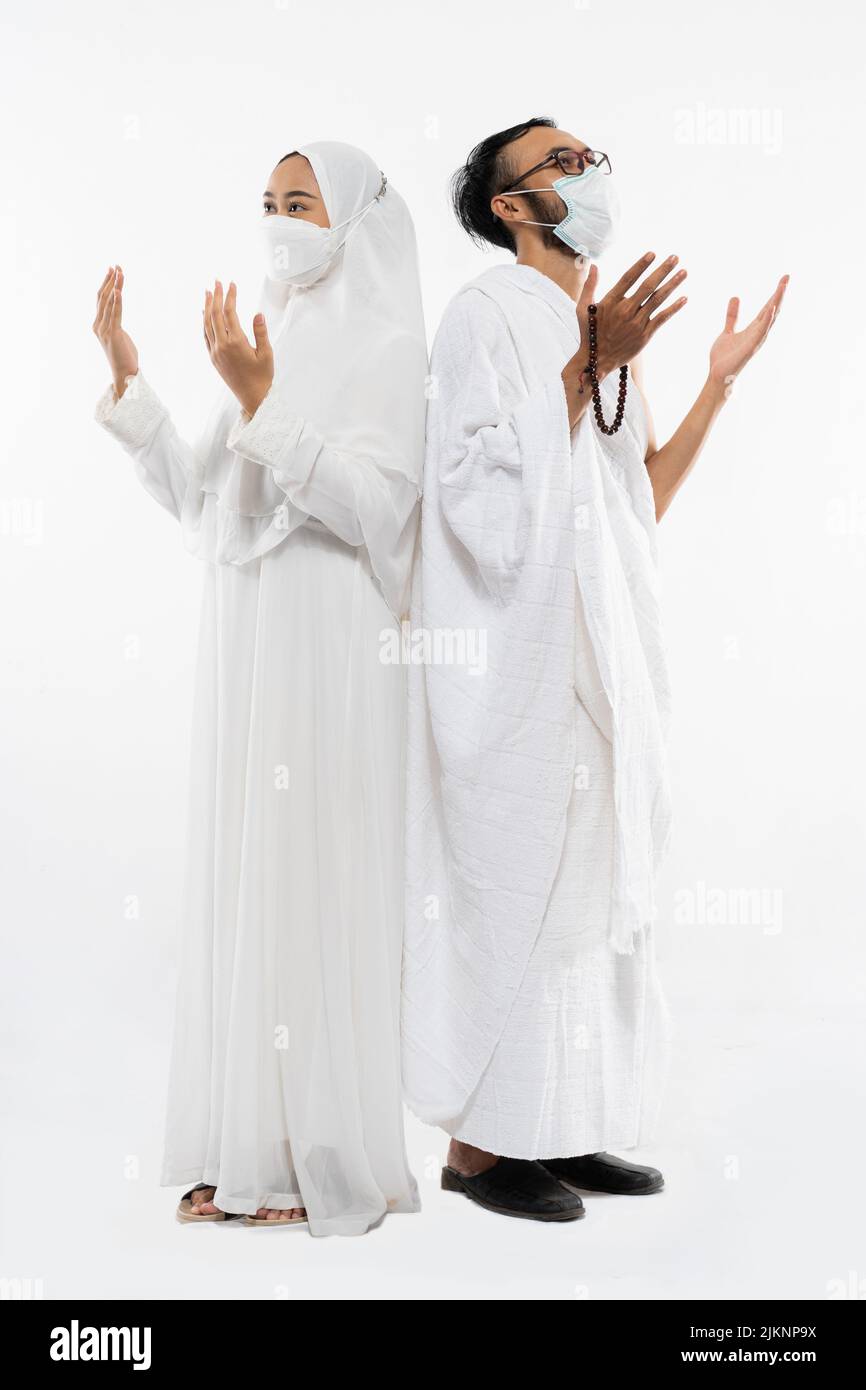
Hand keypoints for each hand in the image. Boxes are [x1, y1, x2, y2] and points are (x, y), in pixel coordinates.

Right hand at [93, 265, 138, 396]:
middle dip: (110, 280)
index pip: (101, 299)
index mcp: (98, 324)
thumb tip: (117, 312)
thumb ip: (116, 322)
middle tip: (116, 266)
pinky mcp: (112, 334)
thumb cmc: (124, 355)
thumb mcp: (119, 335)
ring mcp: (104, 330)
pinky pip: (115, 314)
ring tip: (120, 272)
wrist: (124, 373)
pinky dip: (117, 301)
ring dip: (115, 286)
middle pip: (102, 297)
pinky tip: (119, 290)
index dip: (106, 283)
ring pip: (108, 303)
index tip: (113, 270)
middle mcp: (98, 325)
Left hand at [203, 280, 273, 416]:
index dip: (230, 296)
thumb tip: (258, 314)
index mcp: (236, 342)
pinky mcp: (213, 357)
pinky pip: (205, 335)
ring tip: (208, 292)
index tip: (232, 284)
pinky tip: (204, 313)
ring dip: (207, 306)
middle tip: (217, 281)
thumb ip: (261, 333)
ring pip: (207, 324)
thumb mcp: (266, 354)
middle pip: (215, 315)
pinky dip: (204, 321)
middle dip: (216, 296)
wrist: (252, 397)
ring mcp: (215, 352)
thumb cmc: (262, 376)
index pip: (230, 313)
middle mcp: (222, 346)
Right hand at [574, 253, 687, 378]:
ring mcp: (636, 323)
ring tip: (684, 272)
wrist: (597, 360)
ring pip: (658, 299)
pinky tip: (684, 298)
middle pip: (648, 286)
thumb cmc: (589, 333)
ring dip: (672, 284)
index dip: (641, 265)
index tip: (653, 253)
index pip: (629, 278)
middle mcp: (625, 311)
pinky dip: (674, 308)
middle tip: (675, 257)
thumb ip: (589, 286)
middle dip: (663, 270)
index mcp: (611, 302)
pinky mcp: (645, 335)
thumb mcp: (582, 308)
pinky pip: (662, 318)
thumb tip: (593, 265)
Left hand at [709, 276, 788, 388]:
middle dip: (780, 294)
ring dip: (776, 303)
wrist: (717, 375)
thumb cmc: (724, 357)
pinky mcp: (750, 348)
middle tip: (787, 277)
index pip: (767, 307)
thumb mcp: (728, 331)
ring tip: (782, 287)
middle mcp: (758, 333)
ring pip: (769, 318)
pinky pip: (760, 332)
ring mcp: (756, 340)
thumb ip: (732, 316)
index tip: (783, 279)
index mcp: (753, 328)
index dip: (775, 293)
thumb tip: (735, 297)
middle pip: (772, 310)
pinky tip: (771, 309)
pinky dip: (767, 320)